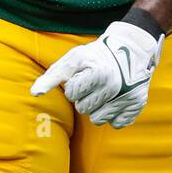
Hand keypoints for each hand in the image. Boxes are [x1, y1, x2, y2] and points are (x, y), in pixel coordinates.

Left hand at [31, 21, 162, 128]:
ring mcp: (127, 97)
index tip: (84, 75)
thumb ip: (52, 76)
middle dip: (85, 97)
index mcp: (98, 72)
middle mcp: (114, 86)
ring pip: (98, 120)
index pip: (72, 94)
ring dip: (97, 108)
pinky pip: (116, 124)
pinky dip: (113, 115)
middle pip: (83, 109)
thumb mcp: (74, 59)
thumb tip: (35, 93)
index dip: (75, 85)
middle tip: (95, 83)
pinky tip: (116, 99)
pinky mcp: (137, 105)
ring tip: (105, 91)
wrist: (131, 48)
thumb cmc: (97, 54)